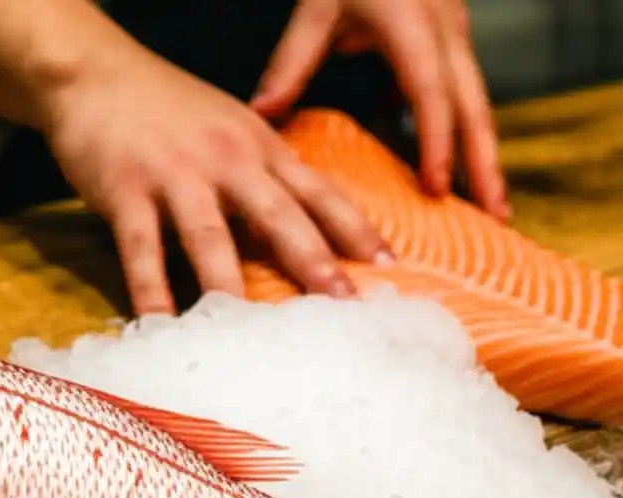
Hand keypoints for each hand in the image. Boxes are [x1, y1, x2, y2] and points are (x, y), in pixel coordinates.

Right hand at [41, 49, 393, 316]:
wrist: (94, 72)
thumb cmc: (162, 103)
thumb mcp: (226, 126)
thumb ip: (258, 169)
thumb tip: (293, 219)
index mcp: (256, 145)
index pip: (315, 190)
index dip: (353, 227)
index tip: (388, 264)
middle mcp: (224, 159)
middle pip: (277, 215)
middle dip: (314, 262)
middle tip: (342, 304)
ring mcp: (174, 175)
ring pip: (209, 236)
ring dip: (231, 285)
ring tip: (251, 332)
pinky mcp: (125, 190)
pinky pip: (141, 248)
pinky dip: (151, 290)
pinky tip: (160, 324)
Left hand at [249, 0, 508, 221]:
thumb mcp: (316, 8)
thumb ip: (292, 63)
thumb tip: (261, 115)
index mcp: (413, 27)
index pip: (431, 93)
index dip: (436, 143)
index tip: (434, 187)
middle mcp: (445, 33)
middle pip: (475, 106)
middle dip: (486, 163)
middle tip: (497, 216)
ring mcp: (454, 36)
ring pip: (476, 103)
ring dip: (482, 155)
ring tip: (489, 206)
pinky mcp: (449, 40)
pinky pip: (458, 95)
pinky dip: (457, 134)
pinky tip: (443, 172)